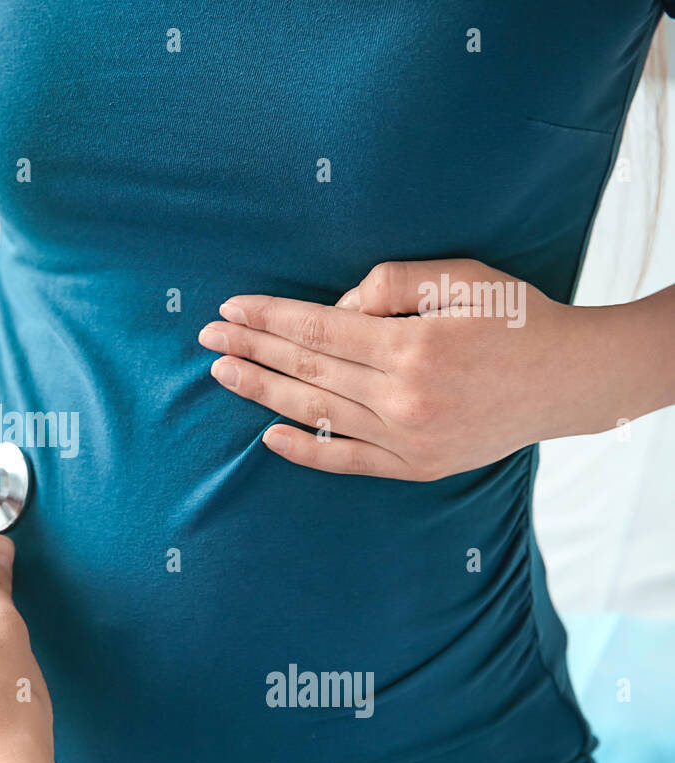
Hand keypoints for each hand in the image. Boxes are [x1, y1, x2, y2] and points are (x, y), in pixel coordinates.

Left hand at [198, 259, 608, 480]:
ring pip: (317, 413)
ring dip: (262, 392)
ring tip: (222, 373)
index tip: (230, 309)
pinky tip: (267, 434)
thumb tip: (332, 308)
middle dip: (251, 351)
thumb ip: (390, 284)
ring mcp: (408, 440)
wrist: (571, 381)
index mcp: (412, 346)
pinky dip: (304, 449)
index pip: (318, 329)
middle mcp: (404, 398)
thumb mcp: (460, 278)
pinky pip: (346, 461)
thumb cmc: (515, 318)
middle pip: (307, 370)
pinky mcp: (416, 468)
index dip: (268, 318)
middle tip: (207, 338)